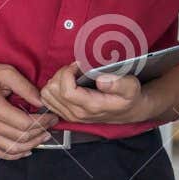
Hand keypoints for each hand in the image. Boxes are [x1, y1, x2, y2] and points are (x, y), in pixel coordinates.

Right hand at [0, 58, 55, 159]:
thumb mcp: (6, 72)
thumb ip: (25, 88)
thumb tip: (42, 102)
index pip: (25, 123)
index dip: (43, 122)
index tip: (52, 116)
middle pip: (21, 137)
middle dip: (40, 132)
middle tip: (51, 125)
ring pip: (11, 148)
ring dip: (31, 145)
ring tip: (42, 137)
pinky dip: (14, 154)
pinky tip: (26, 150)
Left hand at [39, 64, 153, 125]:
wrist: (127, 111)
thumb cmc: (128, 98)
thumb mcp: (131, 88)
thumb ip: (119, 83)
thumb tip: (101, 80)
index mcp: (91, 106)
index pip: (66, 91)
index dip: (67, 73)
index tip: (78, 65)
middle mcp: (77, 113)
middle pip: (53, 91)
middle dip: (61, 74)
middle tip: (74, 69)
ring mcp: (70, 115)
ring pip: (47, 95)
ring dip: (56, 80)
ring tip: (70, 75)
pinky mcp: (66, 114)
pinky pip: (47, 100)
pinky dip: (52, 88)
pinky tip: (66, 83)